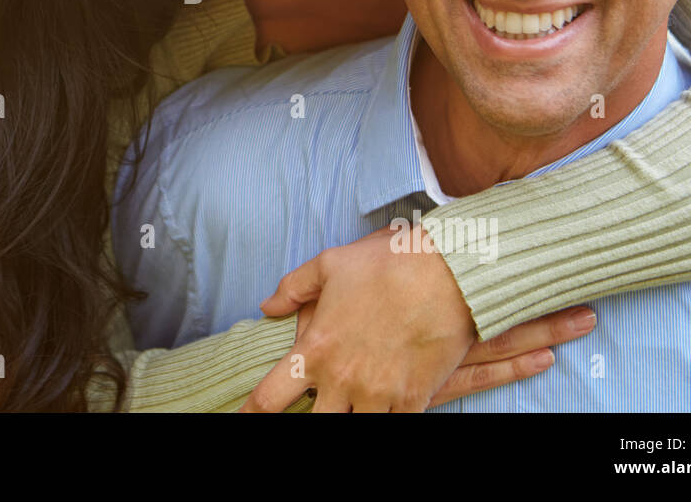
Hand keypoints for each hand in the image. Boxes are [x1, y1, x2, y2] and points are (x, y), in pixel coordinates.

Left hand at [238, 227, 594, 411]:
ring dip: (350, 416)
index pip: (270, 397)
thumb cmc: (386, 264)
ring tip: (350, 406)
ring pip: (354, 427)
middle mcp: (342, 379)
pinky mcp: (413, 400)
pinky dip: (386, 418)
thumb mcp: (330, 264)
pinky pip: (393, 425)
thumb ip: (293, 288)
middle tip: (313, 408)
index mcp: (316, 349)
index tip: (242, 417)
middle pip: (313, 424)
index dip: (250, 413)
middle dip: (308, 420)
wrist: (448, 272)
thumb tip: (266, 307)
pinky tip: (382, 410)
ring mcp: (378, 393)